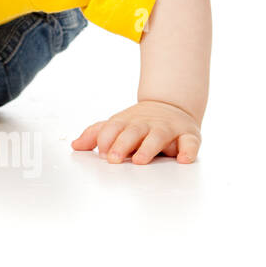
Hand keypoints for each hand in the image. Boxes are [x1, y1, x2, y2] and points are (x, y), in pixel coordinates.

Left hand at [71, 99, 200, 163]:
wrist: (171, 106)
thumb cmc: (140, 123)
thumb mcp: (117, 125)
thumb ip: (96, 135)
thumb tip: (75, 146)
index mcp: (127, 122)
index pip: (113, 128)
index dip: (106, 139)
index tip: (100, 152)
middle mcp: (146, 124)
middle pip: (133, 132)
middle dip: (122, 144)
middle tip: (113, 159)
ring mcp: (167, 129)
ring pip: (158, 136)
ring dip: (148, 148)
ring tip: (139, 160)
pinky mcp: (188, 135)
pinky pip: (190, 142)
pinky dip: (188, 150)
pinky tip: (183, 159)